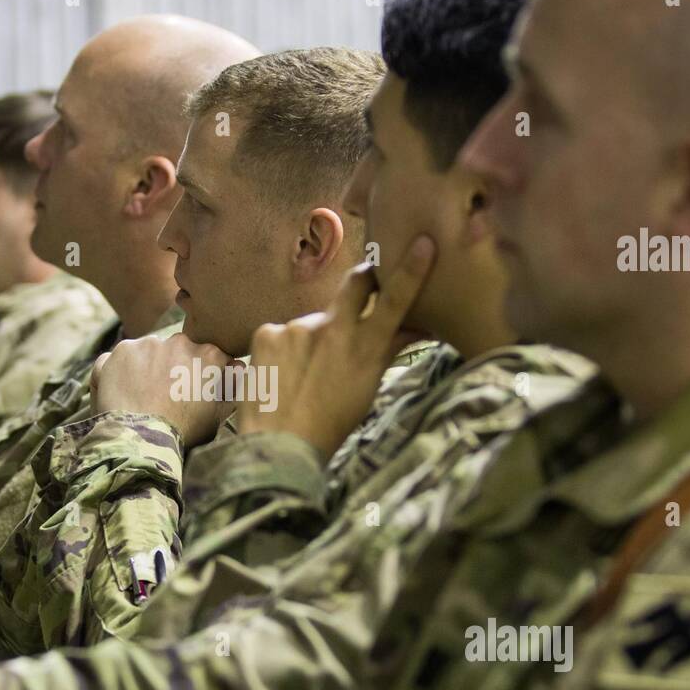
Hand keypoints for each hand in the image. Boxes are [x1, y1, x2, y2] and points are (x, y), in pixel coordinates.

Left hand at [90, 333, 239, 447]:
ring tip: (144, 398)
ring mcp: (147, 344)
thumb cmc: (183, 433)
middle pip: (180, 351)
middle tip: (169, 396)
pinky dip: (121, 373)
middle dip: (176, 367)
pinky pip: (121, 360)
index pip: (213, 358)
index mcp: (208, 355)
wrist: (140, 441)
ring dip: (149, 368)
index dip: (208, 374)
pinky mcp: (120, 352)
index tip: (199, 391)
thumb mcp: (217, 417)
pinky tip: (123, 395)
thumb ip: (232, 389)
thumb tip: (239, 368)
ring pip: (150, 353)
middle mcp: (179, 341)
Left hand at [238, 235, 435, 458]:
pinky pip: (282, 333)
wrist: (278, 446)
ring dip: (316, 338)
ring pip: (315, 322)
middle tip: (367, 286)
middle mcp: (333, 330)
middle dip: (365, 278)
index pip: (395, 300)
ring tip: (306, 375)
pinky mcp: (267, 332)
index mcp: (365, 348)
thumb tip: (417, 326)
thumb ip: (387, 350)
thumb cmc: (330, 424)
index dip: (411, 270)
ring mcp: (297, 328)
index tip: (422, 242)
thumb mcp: (368, 389)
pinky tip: (282, 375)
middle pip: (356, 283)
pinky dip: (285, 349)